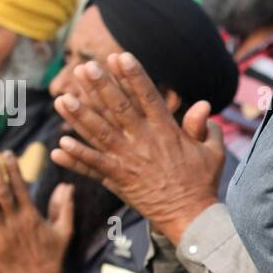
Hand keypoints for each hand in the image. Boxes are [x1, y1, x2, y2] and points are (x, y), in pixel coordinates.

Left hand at [0, 151, 76, 272]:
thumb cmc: (53, 256)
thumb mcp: (64, 230)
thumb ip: (65, 207)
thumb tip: (67, 186)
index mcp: (32, 215)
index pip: (21, 187)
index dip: (13, 169)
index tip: (7, 154)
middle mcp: (16, 221)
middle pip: (2, 192)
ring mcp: (2, 233)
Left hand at [51, 53, 224, 245]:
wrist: (192, 217)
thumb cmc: (203, 181)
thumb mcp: (212, 151)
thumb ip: (203, 126)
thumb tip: (202, 105)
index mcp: (167, 131)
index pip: (148, 97)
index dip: (134, 76)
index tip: (120, 56)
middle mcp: (144, 142)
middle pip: (119, 109)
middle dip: (101, 87)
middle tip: (85, 67)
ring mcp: (129, 161)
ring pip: (100, 134)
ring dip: (79, 117)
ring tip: (62, 99)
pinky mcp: (119, 180)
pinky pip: (94, 166)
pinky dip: (77, 156)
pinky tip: (59, 145)